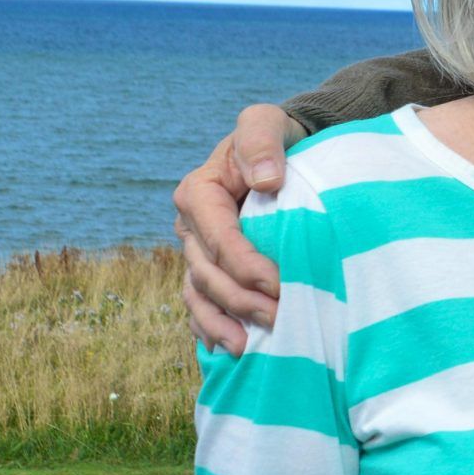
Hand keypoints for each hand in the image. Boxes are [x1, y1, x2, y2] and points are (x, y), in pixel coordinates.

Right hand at [174, 104, 301, 352]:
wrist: (283, 154)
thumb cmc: (276, 138)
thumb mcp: (267, 124)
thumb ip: (261, 142)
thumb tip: (267, 181)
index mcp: (198, 194)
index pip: (219, 239)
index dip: (246, 266)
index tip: (280, 285)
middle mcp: (190, 228)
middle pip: (208, 274)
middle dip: (240, 301)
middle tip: (281, 321)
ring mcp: (197, 253)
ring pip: (199, 296)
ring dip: (221, 325)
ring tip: (248, 349)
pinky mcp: (209, 270)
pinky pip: (201, 306)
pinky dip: (210, 329)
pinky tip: (228, 351)